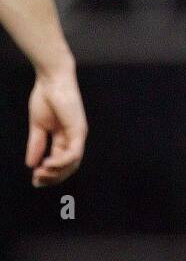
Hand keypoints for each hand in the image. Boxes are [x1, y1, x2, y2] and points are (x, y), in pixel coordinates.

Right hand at [26, 63, 86, 186]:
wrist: (51, 80)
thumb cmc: (45, 98)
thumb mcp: (38, 126)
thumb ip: (36, 144)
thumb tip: (31, 164)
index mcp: (65, 137)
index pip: (61, 162)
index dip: (49, 173)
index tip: (35, 180)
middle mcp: (74, 138)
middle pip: (69, 166)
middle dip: (53, 177)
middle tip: (37, 181)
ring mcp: (78, 134)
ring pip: (72, 163)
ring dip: (56, 172)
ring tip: (40, 173)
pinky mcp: (79, 130)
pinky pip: (73, 153)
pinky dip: (61, 162)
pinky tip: (47, 164)